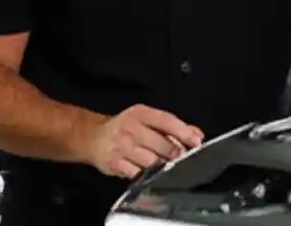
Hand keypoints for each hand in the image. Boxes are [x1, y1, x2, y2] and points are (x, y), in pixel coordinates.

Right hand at [82, 104, 203, 178]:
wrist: (93, 137)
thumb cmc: (124, 128)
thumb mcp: (146, 119)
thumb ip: (172, 126)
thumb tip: (196, 134)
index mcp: (141, 113)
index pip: (167, 121)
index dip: (184, 132)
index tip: (196, 142)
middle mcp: (131, 128)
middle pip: (162, 144)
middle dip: (176, 154)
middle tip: (181, 158)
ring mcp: (123, 147)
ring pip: (152, 162)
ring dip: (163, 167)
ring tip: (167, 167)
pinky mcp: (116, 163)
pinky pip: (138, 174)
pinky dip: (148, 176)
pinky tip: (151, 174)